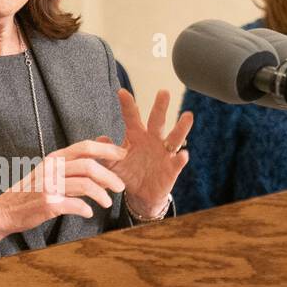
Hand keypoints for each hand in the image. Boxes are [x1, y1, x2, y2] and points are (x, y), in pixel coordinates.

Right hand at [0, 139, 126, 248]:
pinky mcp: (47, 203)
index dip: (106, 149)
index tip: (123, 155)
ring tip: (107, 202)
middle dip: (109, 175)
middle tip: (121, 186)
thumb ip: (77, 160)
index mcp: (55, 158)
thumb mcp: (53, 170)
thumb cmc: (33, 190)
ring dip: (100, 194)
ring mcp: (49, 185)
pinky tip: (88, 212)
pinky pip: (73, 204)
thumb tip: (104, 141)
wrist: (6, 210)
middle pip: (88, 165)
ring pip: (84, 185)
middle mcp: (52, 168)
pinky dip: (85, 209)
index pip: (84, 147)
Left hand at [100, 88, 192, 217]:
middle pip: (157, 121)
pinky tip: (183, 154)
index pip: (131, 117)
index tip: (121, 92)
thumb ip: (106, 153)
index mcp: (136, 135)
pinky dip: (181, 158)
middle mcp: (152, 139)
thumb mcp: (114, 164)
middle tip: (163, 92)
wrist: (141, 194)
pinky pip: (177, 162)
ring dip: (181, 127)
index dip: (127, 105)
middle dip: (160, 107)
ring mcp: (164, 153)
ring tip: (187, 115)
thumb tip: (99, 139)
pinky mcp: (172, 168)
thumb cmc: (128, 173)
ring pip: (174, 138)